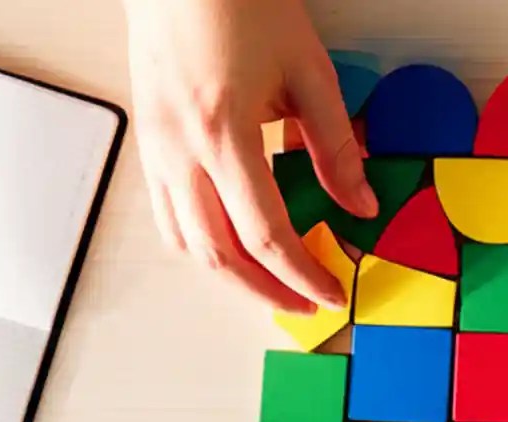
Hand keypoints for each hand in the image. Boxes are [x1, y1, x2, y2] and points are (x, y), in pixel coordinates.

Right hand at [124, 0, 376, 312]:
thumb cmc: (240, 3)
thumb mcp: (308, 70)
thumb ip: (336, 145)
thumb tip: (361, 204)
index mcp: (222, 132)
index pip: (266, 233)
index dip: (304, 272)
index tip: (334, 291)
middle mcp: (179, 150)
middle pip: (219, 255)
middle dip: (267, 291)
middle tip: (307, 305)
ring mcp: (154, 150)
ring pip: (185, 244)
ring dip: (231, 277)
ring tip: (273, 285)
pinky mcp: (147, 143)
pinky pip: (166, 216)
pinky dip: (201, 245)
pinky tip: (234, 246)